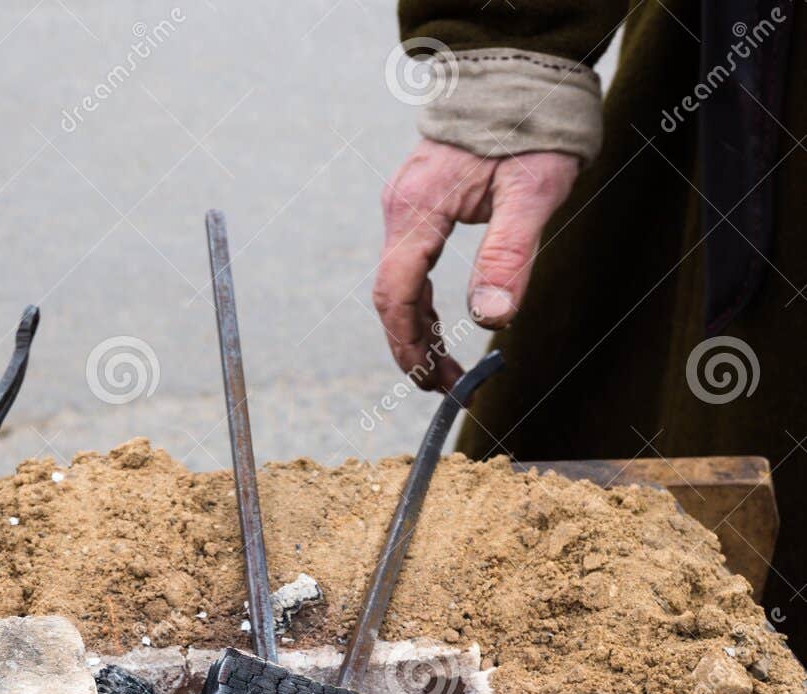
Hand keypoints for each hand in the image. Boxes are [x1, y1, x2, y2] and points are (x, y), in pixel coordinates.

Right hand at [373, 139, 578, 389]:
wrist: (521, 74)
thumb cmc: (532, 129)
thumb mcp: (533, 193)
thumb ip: (509, 255)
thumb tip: (491, 319)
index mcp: (419, 209)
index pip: (396, 294)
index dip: (410, 347)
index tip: (434, 383)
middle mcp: (401, 208)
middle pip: (391, 298)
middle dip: (413, 350)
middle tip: (445, 388)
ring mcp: (405, 206)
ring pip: (397, 286)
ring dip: (418, 332)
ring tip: (446, 370)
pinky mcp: (417, 205)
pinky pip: (408, 267)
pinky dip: (421, 305)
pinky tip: (442, 327)